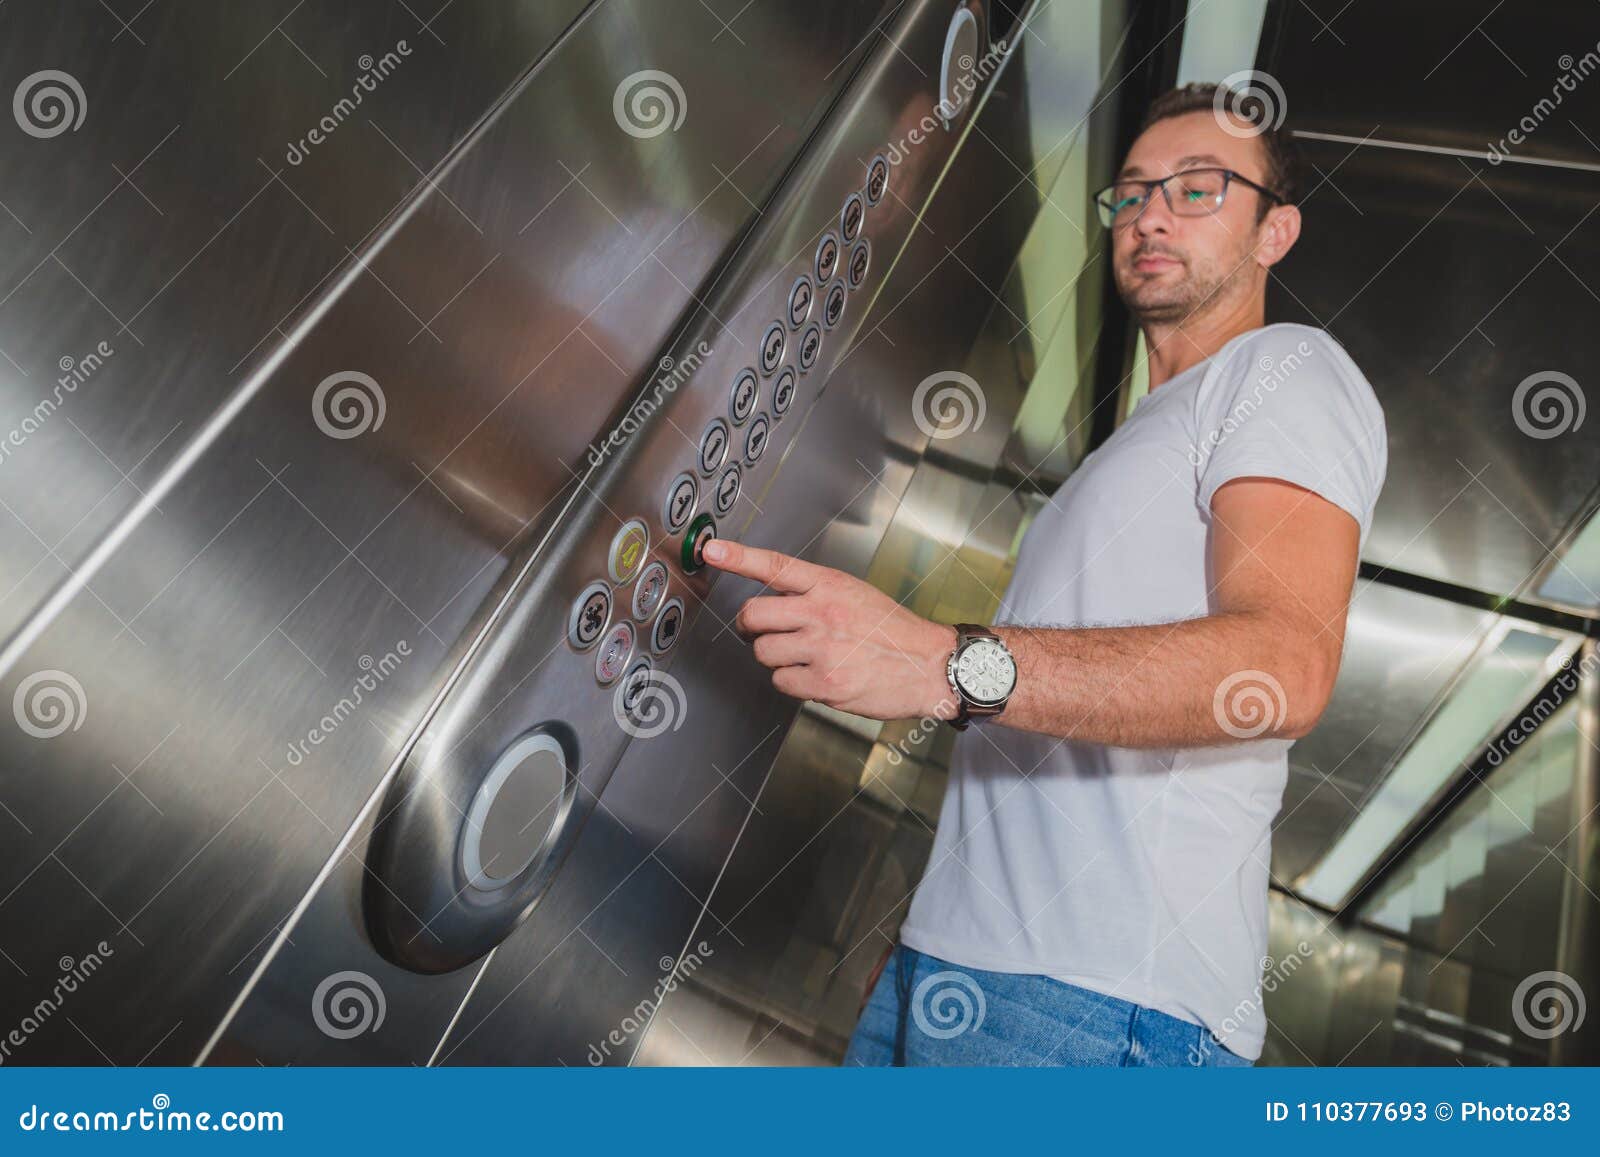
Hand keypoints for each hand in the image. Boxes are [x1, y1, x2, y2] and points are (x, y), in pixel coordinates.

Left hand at [700, 538, 958, 722]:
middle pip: (754, 614)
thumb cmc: (894, 632)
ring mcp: (822, 648)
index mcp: (830, 585)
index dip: (738, 557)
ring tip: (801, 656)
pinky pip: (781, 681)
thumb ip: (815, 592)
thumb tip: (774, 597)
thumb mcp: (855, 594)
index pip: (775, 566)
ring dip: (774, 657)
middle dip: (750, 626)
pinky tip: (815, 676)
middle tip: (760, 631)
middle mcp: (823, 613)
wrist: (928, 666)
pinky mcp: (825, 682)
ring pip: (763, 652)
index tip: (712, 550)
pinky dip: (791, 682)